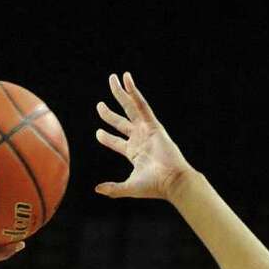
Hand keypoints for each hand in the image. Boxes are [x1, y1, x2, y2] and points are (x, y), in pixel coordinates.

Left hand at [95, 72, 191, 200]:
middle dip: (109, 114)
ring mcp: (146, 130)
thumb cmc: (154, 186)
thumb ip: (114, 189)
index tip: (98, 132)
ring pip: (130, 108)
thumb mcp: (130, 187)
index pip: (117, 142)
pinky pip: (141, 104)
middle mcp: (139, 139)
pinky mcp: (154, 124)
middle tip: (99, 105)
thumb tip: (97, 189)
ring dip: (121, 94)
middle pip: (121, 122)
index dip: (107, 138)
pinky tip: (127, 79)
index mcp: (134, 153)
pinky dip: (134, 91)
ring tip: (113, 79)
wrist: (172, 181)